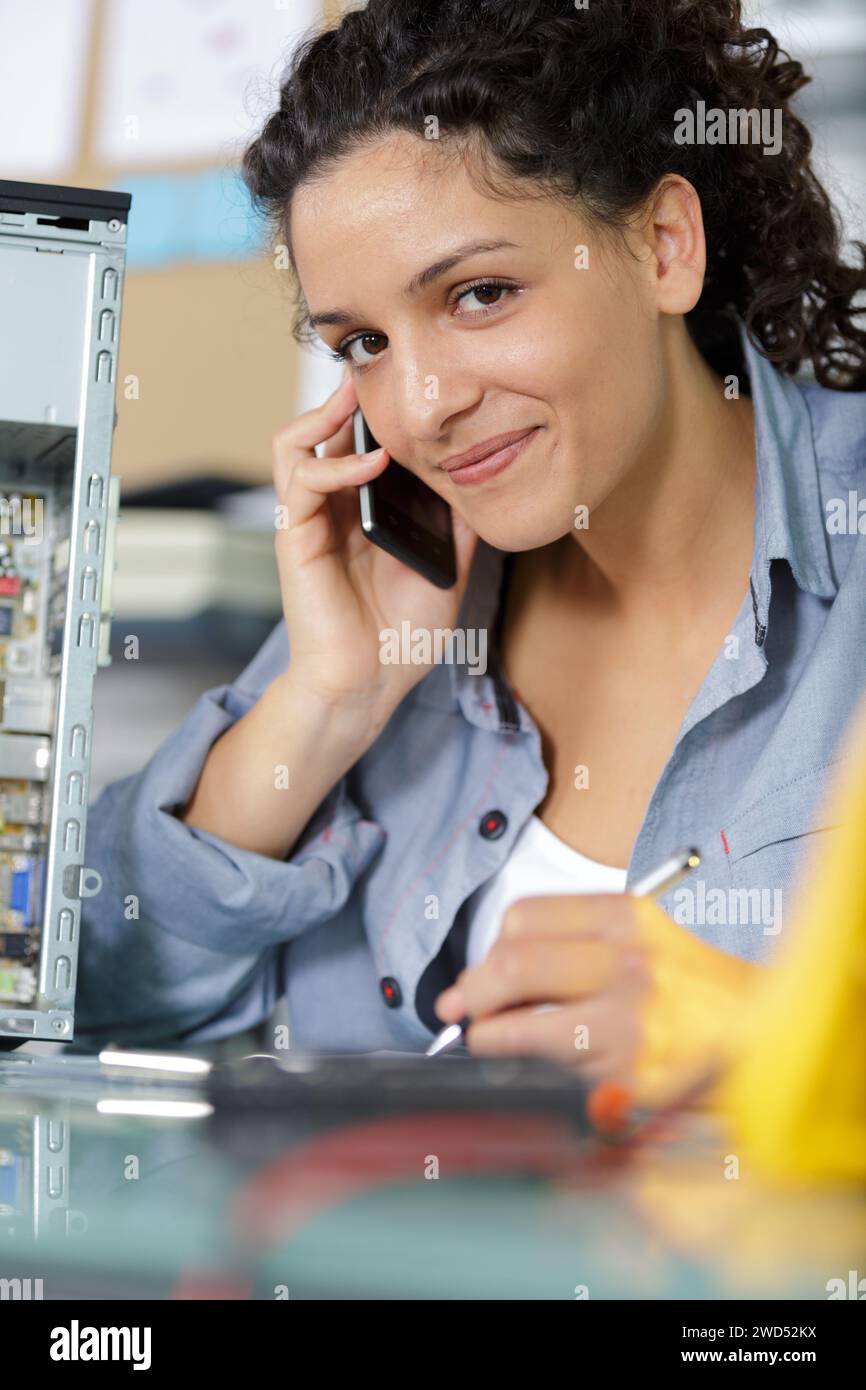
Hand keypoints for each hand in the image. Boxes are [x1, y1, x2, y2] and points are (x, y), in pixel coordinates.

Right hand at [272, 375, 478, 729]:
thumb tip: (484, 481)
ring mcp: (309, 522)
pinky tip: (373, 461)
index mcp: (359, 512)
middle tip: (381, 368)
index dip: (374, 410)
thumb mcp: (447, 568)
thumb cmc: (401, 636)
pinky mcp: (296, 540)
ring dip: (323, 413)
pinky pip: (301, 483)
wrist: (371, 685)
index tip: (413, 384)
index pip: (354, 442)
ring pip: (294, 444)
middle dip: (345, 395)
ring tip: (357, 395)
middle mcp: (329, 509)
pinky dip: (334, 463)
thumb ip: (457, 526)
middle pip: (322, 430)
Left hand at [434, 894, 760, 1106]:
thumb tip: (475, 984)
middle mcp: (628, 965)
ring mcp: (631, 1025)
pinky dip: (533, 1074)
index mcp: (625, 919)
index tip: (481, 975)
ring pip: (522, 1031)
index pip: (520, 919)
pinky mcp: (631, 1081)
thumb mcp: (637, 938)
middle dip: (475, 996)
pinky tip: (544, 1068)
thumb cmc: (686, 987)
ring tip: (495, 1042)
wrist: (761, 1036)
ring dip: (492, 1041)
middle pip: (512, 967)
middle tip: (468, 1013)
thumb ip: (564, 945)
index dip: (489, 951)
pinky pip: (553, 1076)